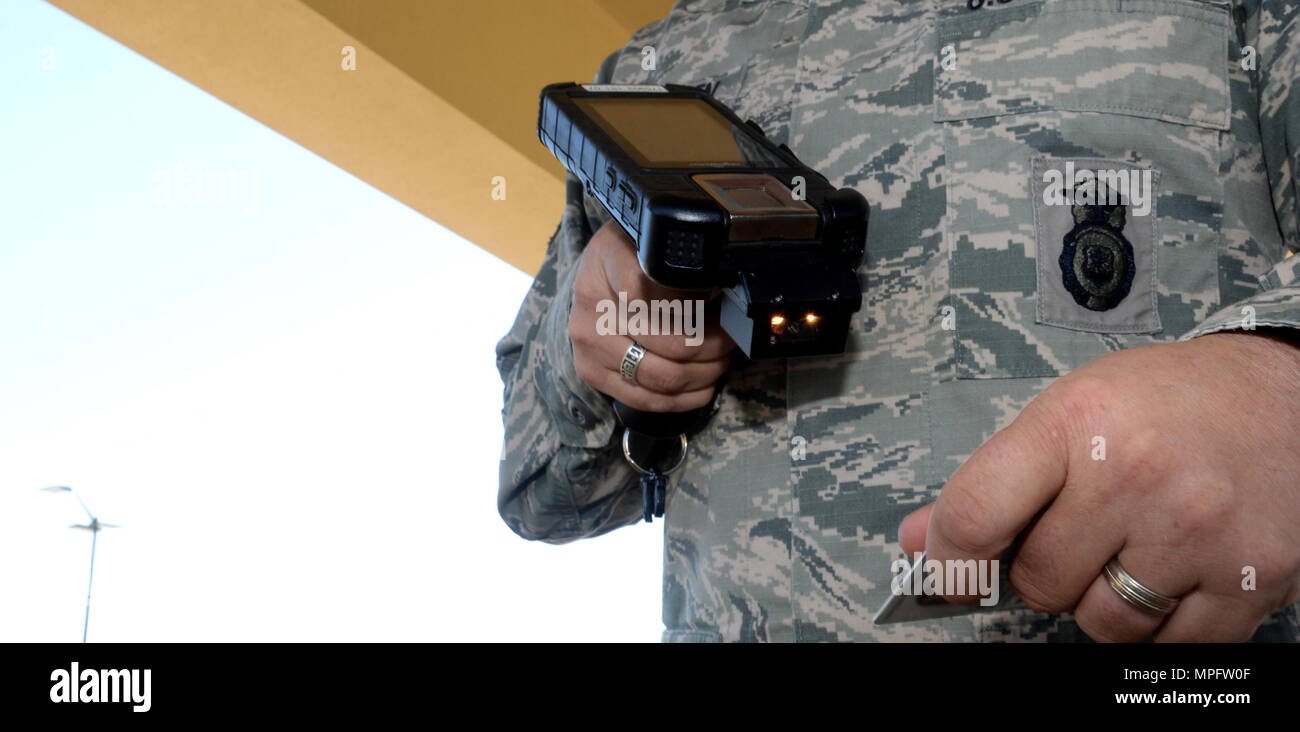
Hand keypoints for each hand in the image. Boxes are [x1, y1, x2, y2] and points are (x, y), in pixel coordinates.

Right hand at [569, 220, 733, 411]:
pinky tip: (703, 385)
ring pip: (660, 375)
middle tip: (729, 339)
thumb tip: (721, 286)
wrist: (591, 279)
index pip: (654, 290)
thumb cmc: (630, 258)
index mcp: (608, 259)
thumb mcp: (650, 240)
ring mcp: (588, 340)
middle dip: (710, 345)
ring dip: (702, 374)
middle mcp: (591, 301)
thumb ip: (678, 259)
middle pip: (666, 340)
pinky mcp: (590, 371)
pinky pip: (645, 398)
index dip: (695, 305)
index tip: (720, 303)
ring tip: (719, 361)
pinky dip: (683, 398)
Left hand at [899, 331, 1299, 640]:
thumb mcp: (1069, 409)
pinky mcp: (1250, 578)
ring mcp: (1196, 530)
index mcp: (1078, 422)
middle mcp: (1137, 474)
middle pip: (1039, 581)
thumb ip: (992, 479)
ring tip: (1132, 546)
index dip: (948, 559)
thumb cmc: (1170, 401)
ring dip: (1103, 600)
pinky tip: (1174, 571)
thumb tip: (919, 539)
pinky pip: (1169, 646)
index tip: (945, 572)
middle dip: (1046, 570)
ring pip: (1101, 622)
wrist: (1286, 396)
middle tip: (1079, 533)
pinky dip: (1161, 623)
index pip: (976, 514)